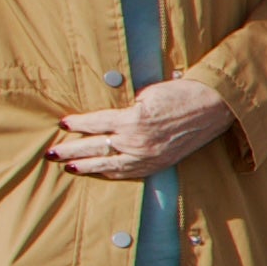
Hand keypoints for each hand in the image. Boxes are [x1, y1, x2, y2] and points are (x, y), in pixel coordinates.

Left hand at [50, 74, 232, 180]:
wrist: (216, 106)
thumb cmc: (182, 93)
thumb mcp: (149, 93)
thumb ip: (126, 107)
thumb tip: (108, 117)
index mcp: (133, 120)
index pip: (96, 124)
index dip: (78, 124)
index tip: (63, 124)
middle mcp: (137, 141)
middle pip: (96, 147)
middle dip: (70, 150)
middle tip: (51, 153)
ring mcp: (148, 156)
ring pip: (109, 164)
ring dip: (86, 166)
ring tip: (68, 167)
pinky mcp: (159, 163)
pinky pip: (128, 172)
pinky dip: (110, 173)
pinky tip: (98, 172)